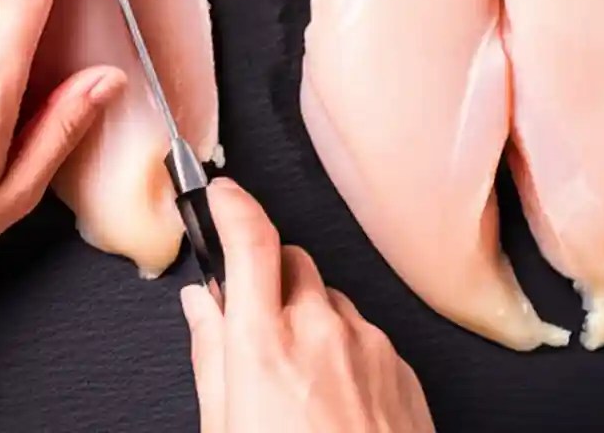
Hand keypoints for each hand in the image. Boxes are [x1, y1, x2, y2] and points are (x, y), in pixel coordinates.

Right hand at [181, 179, 435, 432]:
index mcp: (263, 345)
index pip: (250, 239)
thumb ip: (211, 355)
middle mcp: (320, 331)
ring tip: (295, 378)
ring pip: (329, 298)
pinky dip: (342, 346)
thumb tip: (200, 305)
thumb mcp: (224, 428)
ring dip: (306, 315)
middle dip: (265, 275)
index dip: (231, 204)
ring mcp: (369, 345)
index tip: (218, 194)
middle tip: (250, 319)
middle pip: (290, 261)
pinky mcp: (403, 366)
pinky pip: (364, 332)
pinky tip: (333, 398)